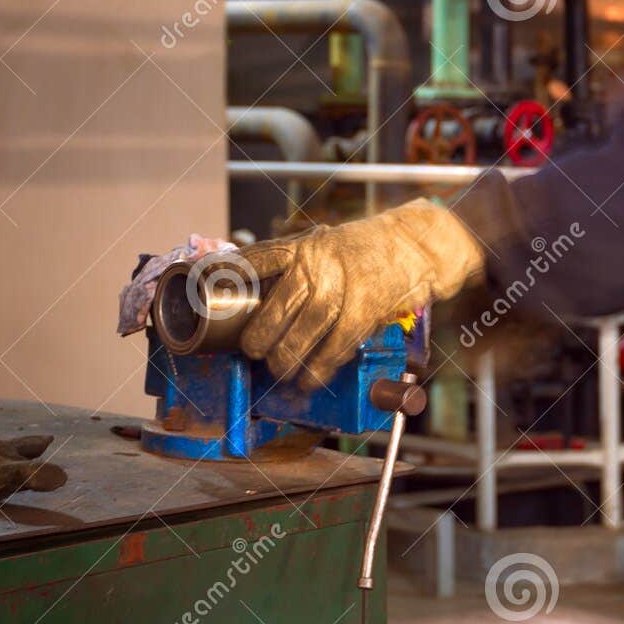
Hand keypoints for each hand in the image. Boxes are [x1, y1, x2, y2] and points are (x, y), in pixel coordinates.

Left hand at [238, 199, 484, 386]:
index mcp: (304, 245)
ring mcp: (345, 286)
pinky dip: (321, 367)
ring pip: (307, 328)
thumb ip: (292, 266)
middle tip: (251, 350)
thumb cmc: (363, 250)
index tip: (209, 291)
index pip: (260, 258)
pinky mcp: (367, 309)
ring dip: (288, 355)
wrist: (414, 246)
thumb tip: (251, 294)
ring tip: (278, 370)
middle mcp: (321, 263)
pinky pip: (337, 345)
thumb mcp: (323, 244)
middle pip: (281, 302)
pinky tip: (309, 379)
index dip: (232, 276)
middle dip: (261, 332)